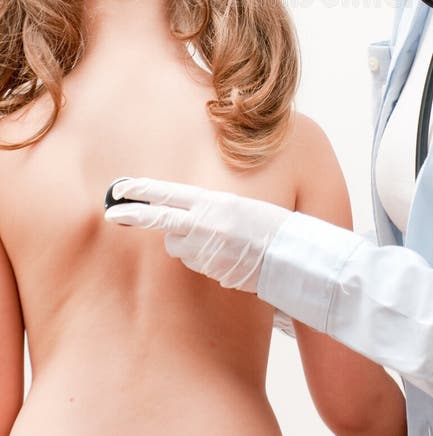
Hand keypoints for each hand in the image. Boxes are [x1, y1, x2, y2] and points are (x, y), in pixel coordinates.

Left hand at [104, 177, 290, 292]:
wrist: (289, 255)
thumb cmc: (266, 225)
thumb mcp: (236, 206)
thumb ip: (206, 210)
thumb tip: (178, 222)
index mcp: (213, 202)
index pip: (169, 196)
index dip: (142, 193)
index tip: (120, 190)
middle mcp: (206, 225)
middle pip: (163, 223)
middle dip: (139, 218)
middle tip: (114, 214)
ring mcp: (206, 251)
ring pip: (180, 247)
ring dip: (190, 245)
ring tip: (221, 242)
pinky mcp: (210, 271)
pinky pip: (197, 263)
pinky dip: (206, 260)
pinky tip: (228, 256)